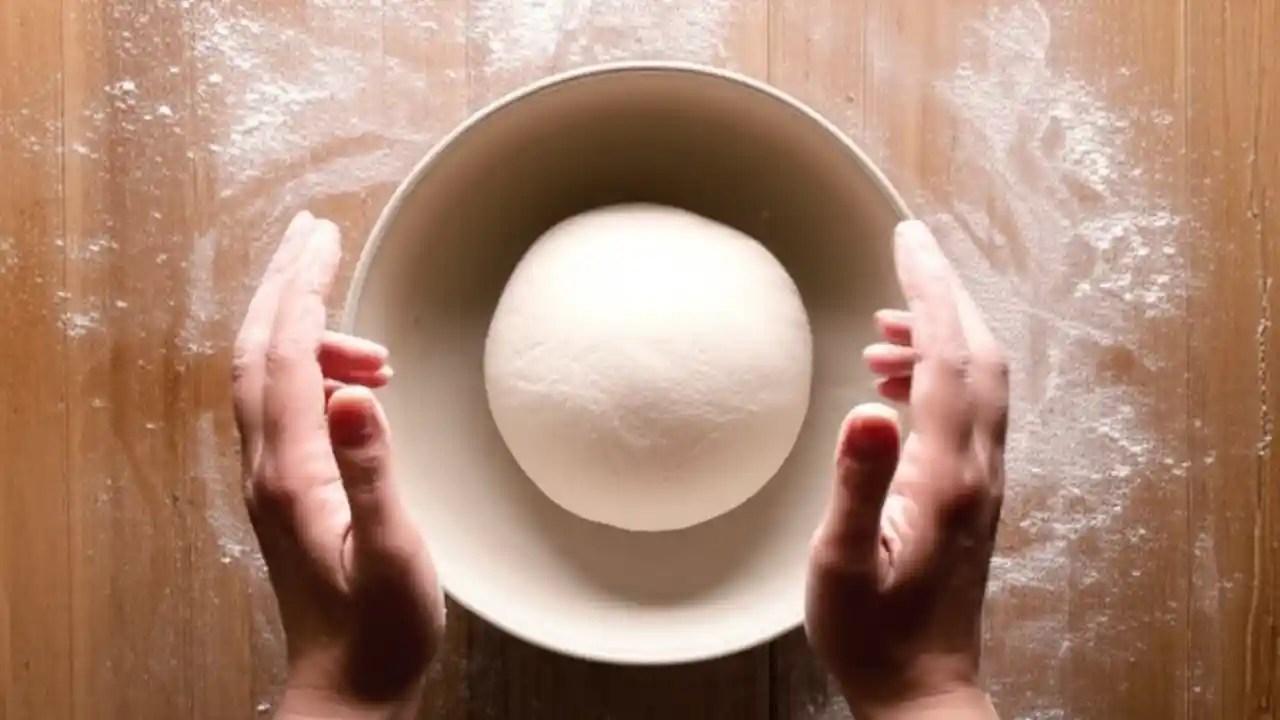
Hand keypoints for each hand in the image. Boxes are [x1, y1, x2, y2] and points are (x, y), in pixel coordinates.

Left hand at [232, 212, 444, 717]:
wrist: (348, 688)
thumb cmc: (379, 629)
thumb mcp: (393, 551)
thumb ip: (374, 472)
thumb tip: (355, 394)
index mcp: (293, 471)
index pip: (290, 354)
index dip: (305, 289)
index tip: (325, 237)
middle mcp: (268, 466)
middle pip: (259, 350)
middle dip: (283, 284)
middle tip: (313, 232)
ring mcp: (271, 478)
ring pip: (269, 378)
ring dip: (310, 337)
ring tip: (376, 350)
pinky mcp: (284, 491)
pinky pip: (284, 408)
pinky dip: (315, 375)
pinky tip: (360, 391)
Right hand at [805, 221, 1006, 718]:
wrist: (921, 688)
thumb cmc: (872, 634)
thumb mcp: (842, 563)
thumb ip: (856, 485)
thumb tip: (867, 407)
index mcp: (946, 475)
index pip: (946, 357)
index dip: (927, 291)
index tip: (907, 238)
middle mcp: (979, 469)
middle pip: (978, 356)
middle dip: (944, 295)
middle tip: (906, 253)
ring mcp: (984, 481)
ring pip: (979, 381)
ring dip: (941, 338)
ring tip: (880, 334)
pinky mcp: (975, 494)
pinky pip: (969, 412)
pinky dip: (940, 377)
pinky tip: (894, 391)